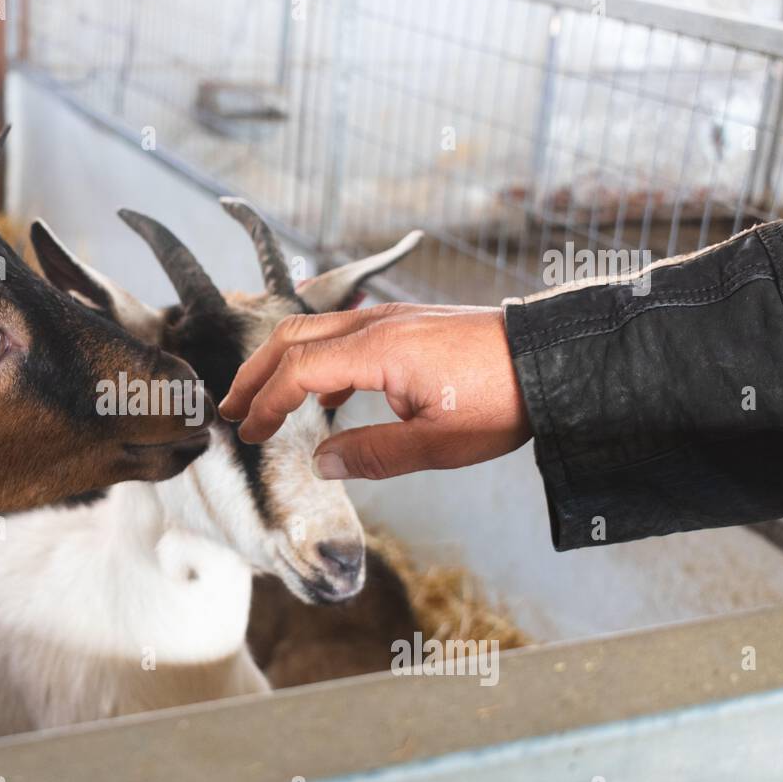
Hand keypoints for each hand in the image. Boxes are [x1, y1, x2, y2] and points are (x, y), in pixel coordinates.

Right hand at [218, 304, 531, 479]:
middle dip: (255, 373)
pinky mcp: (405, 323)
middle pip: (292, 337)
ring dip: (281, 363)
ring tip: (264, 399)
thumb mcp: (438, 443)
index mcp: (378, 351)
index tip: (248, 432)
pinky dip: (316, 357)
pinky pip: (343, 332)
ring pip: (315, 329)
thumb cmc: (502, 402)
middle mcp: (376, 324)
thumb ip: (373, 454)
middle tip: (230, 410)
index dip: (266, 403)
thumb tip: (321, 463)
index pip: (299, 371)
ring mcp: (391, 318)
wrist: (552, 359)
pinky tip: (322, 390)